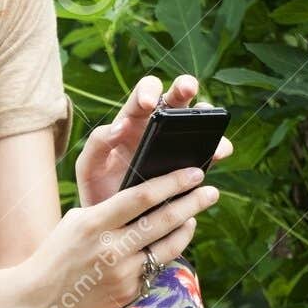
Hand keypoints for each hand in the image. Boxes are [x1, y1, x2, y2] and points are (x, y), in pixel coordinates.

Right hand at [18, 165, 220, 307]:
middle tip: (210, 191)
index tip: (194, 172)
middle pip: (163, 219)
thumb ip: (108, 210)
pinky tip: (174, 240)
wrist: (35, 300)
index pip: (142, 196)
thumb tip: (145, 197)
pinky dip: (168, 251)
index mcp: (93, 223)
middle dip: (192, 202)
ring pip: (168, 246)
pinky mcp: (128, 293)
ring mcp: (122, 273)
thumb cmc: (55, 254)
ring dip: (187, 227)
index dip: (172, 182)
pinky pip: (156, 267)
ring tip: (196, 215)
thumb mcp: (75, 222)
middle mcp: (111, 248)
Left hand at [75, 73, 232, 207]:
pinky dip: (218, 148)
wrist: (113, 222)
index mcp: (132, 120)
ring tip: (209, 128)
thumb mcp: (88, 165)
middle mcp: (159, 126)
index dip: (149, 90)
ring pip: (200, 122)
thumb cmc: (97, 187)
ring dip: (208, 119)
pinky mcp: (192, 166)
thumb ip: (97, 143)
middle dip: (185, 86)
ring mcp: (178, 144)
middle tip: (187, 89)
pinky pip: (210, 151)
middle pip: (177, 96)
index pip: (144, 92)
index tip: (148, 104)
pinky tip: (218, 153)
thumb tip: (119, 125)